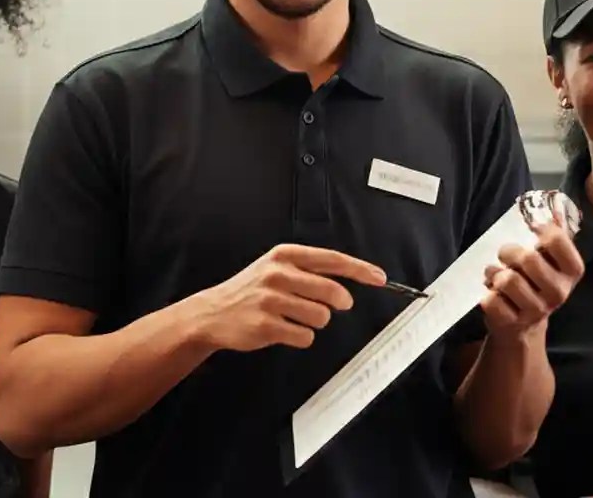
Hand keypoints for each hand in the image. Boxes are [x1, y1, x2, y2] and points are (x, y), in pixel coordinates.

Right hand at [191, 244, 386, 351]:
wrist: (213, 312)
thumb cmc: (252, 290)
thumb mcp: (276, 268)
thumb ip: (309, 271)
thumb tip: (349, 282)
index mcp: (284, 255)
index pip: (332, 260)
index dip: (359, 269)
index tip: (380, 278)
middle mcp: (277, 274)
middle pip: (331, 291)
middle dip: (340, 302)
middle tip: (338, 305)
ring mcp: (270, 300)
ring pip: (320, 316)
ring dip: (315, 322)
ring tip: (295, 317)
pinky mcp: (265, 325)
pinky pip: (304, 336)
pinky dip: (301, 337)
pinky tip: (284, 330)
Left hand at [481, 212, 584, 336]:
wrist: (524, 326)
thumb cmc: (535, 282)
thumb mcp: (550, 260)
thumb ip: (553, 234)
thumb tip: (552, 206)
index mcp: (572, 271)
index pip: (556, 240)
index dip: (539, 229)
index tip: (530, 230)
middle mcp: (559, 292)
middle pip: (528, 258)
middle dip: (509, 252)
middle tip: (505, 256)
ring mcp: (537, 310)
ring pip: (508, 279)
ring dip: (495, 273)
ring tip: (497, 276)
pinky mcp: (513, 323)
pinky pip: (491, 300)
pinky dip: (486, 293)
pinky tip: (492, 293)